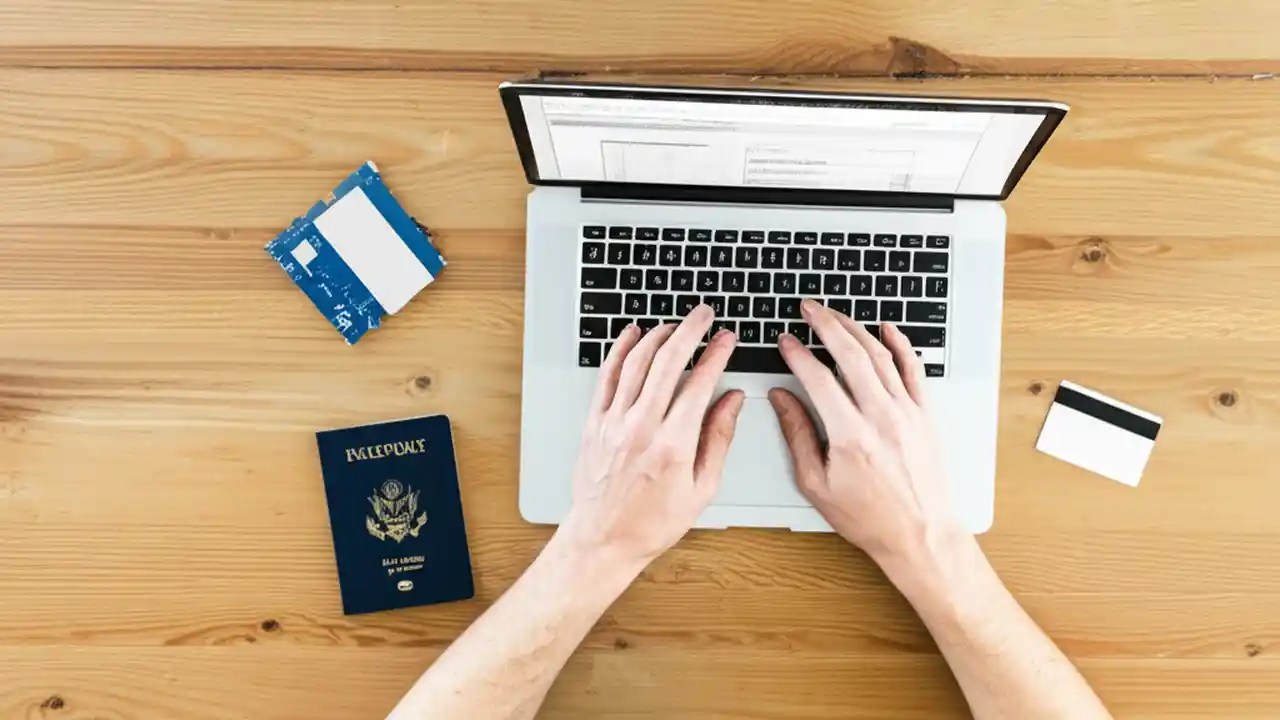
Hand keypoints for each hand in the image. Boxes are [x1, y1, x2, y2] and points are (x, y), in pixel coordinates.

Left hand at [560, 306, 745, 568]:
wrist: (603, 539)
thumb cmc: (653, 522)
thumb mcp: (702, 489)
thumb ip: (718, 439)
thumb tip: (732, 400)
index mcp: (673, 445)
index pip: (699, 384)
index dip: (717, 354)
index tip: (727, 339)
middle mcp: (641, 427)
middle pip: (667, 362)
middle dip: (689, 331)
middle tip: (703, 314)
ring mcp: (613, 423)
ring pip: (635, 362)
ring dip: (658, 336)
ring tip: (675, 324)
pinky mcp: (594, 423)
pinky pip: (607, 376)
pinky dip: (620, 350)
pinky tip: (632, 334)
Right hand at [769, 300, 964, 566]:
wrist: (922, 535)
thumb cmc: (869, 519)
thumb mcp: (816, 484)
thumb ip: (797, 435)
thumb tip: (782, 398)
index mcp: (849, 435)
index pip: (818, 378)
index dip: (797, 354)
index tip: (785, 341)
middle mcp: (881, 417)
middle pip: (851, 354)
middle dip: (826, 324)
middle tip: (809, 308)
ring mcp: (908, 413)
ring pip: (881, 355)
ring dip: (856, 329)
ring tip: (836, 315)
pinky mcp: (927, 415)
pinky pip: (913, 369)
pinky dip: (900, 344)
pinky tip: (887, 329)